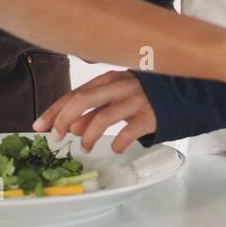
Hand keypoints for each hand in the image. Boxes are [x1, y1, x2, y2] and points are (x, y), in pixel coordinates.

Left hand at [34, 70, 156, 153]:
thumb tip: (72, 126)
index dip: (55, 110)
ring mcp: (137, 99)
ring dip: (88, 136)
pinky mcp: (151, 115)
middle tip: (56, 137)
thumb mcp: (117, 97)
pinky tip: (115, 147)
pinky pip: (126, 132)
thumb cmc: (145, 96)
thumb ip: (94, 109)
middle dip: (64, 119)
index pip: (75, 93)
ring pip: (102, 117)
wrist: (185, 94)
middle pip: (83, 100)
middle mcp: (121, 85)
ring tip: (85, 147)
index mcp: (110, 78)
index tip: (40, 126)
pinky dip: (116, 143)